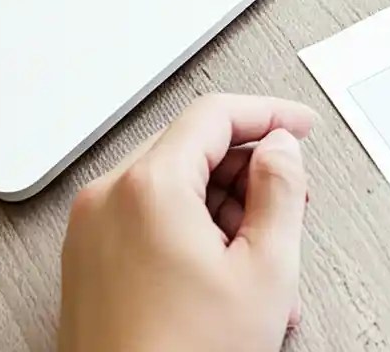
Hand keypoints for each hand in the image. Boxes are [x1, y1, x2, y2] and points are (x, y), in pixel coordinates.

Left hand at [58, 94, 315, 351]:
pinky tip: (230, 276)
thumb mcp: (265, 270)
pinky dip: (195, 232)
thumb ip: (281, 191)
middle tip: (293, 201)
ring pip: (174, 186)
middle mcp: (109, 198)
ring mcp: (92, 230)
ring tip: (265, 263)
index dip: (269, 113)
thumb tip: (280, 149)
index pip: (215, 114)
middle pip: (193, 148)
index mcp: (149, 187)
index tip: (300, 126)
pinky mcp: (89, 260)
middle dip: (251, 171)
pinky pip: (151, 220)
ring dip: (227, 208)